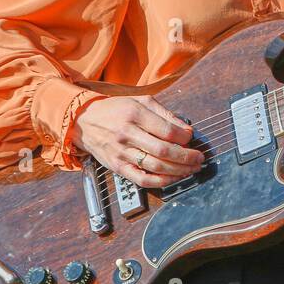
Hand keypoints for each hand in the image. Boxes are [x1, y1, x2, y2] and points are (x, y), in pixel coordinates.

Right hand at [73, 95, 204, 187]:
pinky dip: (160, 181)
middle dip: (186, 157)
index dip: (184, 137)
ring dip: (179, 170)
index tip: (191, 138)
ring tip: (192, 169)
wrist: (83, 122)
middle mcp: (127, 134)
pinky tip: (173, 178)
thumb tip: (186, 130)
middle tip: (199, 158)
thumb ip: (164, 114)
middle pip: (163, 151)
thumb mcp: (140, 101)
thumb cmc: (115, 110)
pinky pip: (142, 179)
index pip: (166, 130)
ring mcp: (121, 153)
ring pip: (155, 167)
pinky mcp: (117, 167)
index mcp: (134, 114)